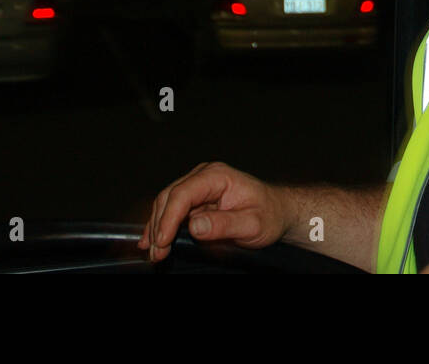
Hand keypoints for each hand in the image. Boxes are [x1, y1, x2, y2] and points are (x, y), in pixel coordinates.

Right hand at [137, 161, 292, 262]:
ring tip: (154, 251)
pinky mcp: (195, 199)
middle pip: (169, 197)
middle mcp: (204, 176)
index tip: (163, 240)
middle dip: (159, 225)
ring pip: (166, 203)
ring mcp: (198, 187)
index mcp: (217, 176)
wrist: (277, 213)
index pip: (183, 194)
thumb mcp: (253, 224)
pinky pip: (172, 210)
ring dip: (157, 227)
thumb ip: (225, 225)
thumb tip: (196, 226)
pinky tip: (152, 240)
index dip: (169, 218)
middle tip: (157, 252)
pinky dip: (161, 225)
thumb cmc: (269, 215)